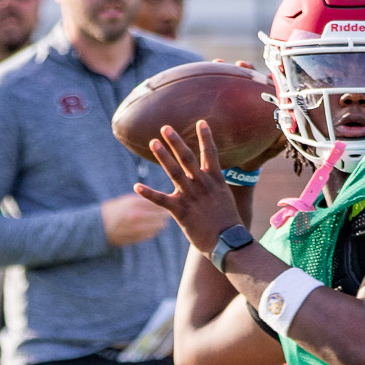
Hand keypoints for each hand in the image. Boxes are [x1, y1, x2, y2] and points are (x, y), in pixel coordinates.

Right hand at [101, 192, 169, 246]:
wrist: (98, 227)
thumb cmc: (112, 211)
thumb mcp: (125, 201)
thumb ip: (141, 200)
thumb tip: (157, 200)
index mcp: (134, 203)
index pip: (157, 202)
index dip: (163, 204)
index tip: (166, 203)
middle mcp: (137, 215)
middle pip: (160, 214)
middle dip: (164, 214)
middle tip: (167, 213)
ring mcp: (137, 227)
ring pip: (158, 225)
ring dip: (160, 223)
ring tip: (162, 221)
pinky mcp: (136, 237)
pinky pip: (151, 234)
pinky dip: (154, 231)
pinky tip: (154, 228)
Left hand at [135, 121, 245, 252]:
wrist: (228, 242)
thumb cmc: (227, 222)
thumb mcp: (225, 198)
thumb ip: (214, 185)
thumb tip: (212, 176)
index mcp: (215, 181)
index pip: (211, 154)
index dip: (206, 137)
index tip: (201, 122)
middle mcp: (203, 185)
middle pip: (188, 158)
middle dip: (176, 142)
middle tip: (165, 128)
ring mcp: (191, 197)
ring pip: (175, 172)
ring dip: (163, 156)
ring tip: (153, 142)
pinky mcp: (181, 211)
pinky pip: (161, 200)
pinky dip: (148, 193)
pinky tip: (137, 186)